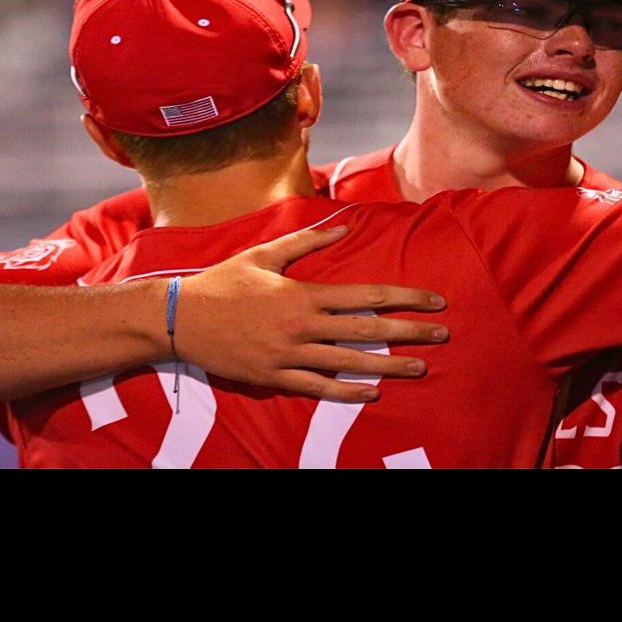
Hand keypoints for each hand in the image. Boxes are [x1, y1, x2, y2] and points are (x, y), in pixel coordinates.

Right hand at [177, 225, 449, 402]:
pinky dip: (347, 391)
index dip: (405, 299)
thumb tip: (344, 227)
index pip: (367, 296)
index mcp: (304, 293)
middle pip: (368, 330)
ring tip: (420, 367)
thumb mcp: (263, 255)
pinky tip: (373, 393)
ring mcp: (290, 353)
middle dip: (410, 332)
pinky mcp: (276, 376)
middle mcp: (302, 325)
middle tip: (443, 335)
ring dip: (389, 365)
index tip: (434, 302)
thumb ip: (306, 242)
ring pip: (350, 361)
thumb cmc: (222, 283)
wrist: (179, 318)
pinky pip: (319, 387)